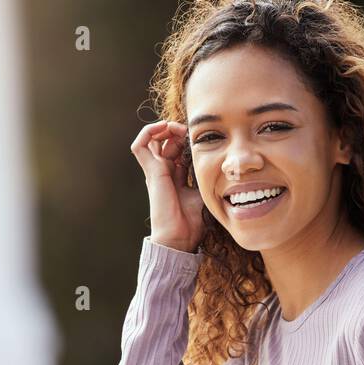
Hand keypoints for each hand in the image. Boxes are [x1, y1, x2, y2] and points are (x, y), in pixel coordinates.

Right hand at [130, 119, 204, 252]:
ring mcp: (155, 171)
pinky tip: (165, 128)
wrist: (179, 236)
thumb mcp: (205, 193)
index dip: (188, 140)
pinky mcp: (150, 171)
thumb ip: (207, 178)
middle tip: (191, 132)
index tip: (202, 139)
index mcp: (176, 177)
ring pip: (152, 139)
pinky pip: (140, 145)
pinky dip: (148, 131)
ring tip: (178, 128)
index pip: (178, 150)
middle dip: (178, 132)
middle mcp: (164, 172)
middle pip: (166, 141)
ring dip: (165, 129)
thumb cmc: (193, 222)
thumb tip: (223, 166)